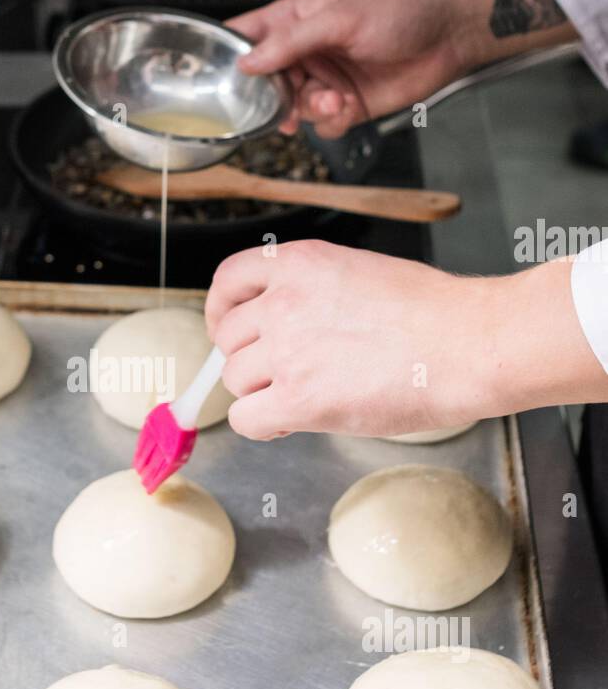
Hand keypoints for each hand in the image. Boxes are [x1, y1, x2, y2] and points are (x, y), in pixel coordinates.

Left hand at [205, 241, 607, 440]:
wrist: (467, 344)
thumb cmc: (433, 314)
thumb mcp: (360, 273)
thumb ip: (312, 292)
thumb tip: (284, 324)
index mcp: (299, 263)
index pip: (230, 279)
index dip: (222, 309)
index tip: (228, 327)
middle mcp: (283, 302)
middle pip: (231, 340)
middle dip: (251, 359)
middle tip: (282, 373)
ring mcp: (287, 352)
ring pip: (236, 380)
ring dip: (262, 392)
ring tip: (303, 396)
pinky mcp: (298, 399)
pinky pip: (246, 419)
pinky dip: (262, 425)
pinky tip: (291, 422)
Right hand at [228, 0, 467, 137]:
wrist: (449, 35)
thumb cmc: (402, 9)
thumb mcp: (340, 17)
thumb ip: (291, 41)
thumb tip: (250, 61)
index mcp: (297, 20)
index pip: (249, 36)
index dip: (230, 55)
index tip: (220, 77)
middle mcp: (307, 52)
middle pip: (266, 84)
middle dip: (274, 97)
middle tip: (286, 101)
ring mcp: (326, 80)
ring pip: (294, 109)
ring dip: (310, 109)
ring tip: (335, 99)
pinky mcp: (347, 106)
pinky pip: (322, 125)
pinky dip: (331, 122)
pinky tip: (347, 107)